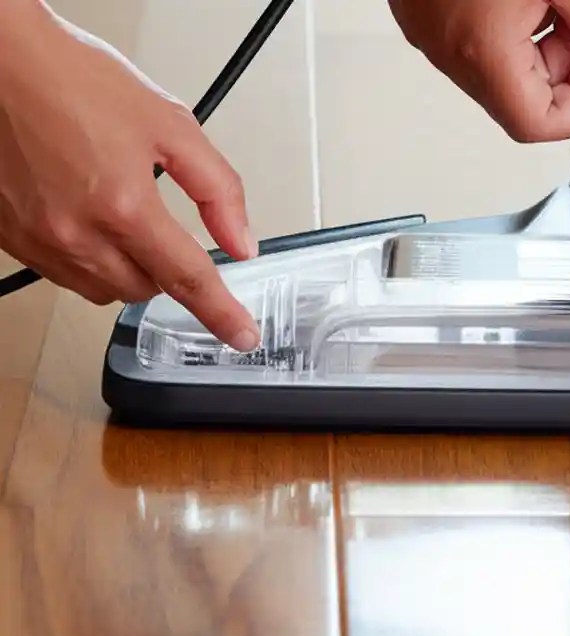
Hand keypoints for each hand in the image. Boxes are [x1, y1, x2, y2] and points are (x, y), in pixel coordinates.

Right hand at [0, 3, 259, 351]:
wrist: (1, 63)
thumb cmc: (74, 80)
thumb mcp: (171, 125)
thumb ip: (217, 190)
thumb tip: (241, 242)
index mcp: (123, 206)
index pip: (187, 280)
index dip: (222, 313)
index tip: (243, 336)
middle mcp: (75, 233)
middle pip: (144, 290)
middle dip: (167, 272)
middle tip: (167, 232)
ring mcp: (37, 241)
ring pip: (102, 289)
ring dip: (128, 270)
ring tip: (122, 216)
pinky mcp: (11, 239)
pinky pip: (63, 274)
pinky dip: (88, 259)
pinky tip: (87, 217)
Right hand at [390, 0, 569, 142]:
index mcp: (482, 52)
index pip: (540, 125)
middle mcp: (451, 54)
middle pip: (524, 99)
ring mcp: (433, 36)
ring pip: (503, 71)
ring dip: (544, 45)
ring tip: (561, 0)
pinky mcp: (427, 15)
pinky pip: (479, 43)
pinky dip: (514, 28)